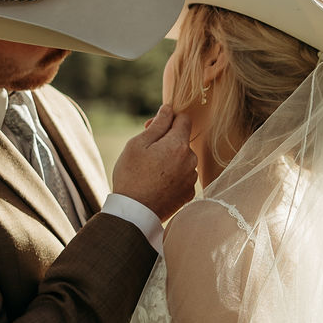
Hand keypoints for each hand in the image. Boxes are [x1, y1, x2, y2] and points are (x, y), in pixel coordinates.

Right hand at [111, 105, 197, 221]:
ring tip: (150, 171)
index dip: (168, 119)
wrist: (135, 213)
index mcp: (178, 145)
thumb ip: (157, 125)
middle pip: (183, 140)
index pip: (184, 119)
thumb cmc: (131, 176)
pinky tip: (157, 183)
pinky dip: (173, 176)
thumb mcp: (137, 145)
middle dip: (167, 141)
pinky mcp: (189, 193)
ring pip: (183, 159)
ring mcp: (191, 178)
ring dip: (171, 159)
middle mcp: (190, 160)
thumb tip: (168, 109)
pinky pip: (183, 177)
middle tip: (146, 152)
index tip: (154, 127)